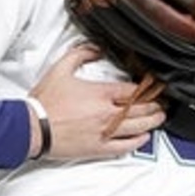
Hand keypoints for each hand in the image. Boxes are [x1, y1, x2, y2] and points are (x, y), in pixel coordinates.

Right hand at [29, 42, 164, 161]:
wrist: (32, 127)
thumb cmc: (44, 102)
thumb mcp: (60, 69)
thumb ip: (80, 54)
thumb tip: (96, 47)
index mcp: (100, 93)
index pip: (134, 91)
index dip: (148, 88)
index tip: (155, 86)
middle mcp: (106, 113)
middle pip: (141, 109)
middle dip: (155, 105)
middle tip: (162, 102)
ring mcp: (104, 132)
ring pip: (138, 127)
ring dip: (152, 122)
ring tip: (159, 117)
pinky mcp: (98, 148)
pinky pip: (125, 147)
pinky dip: (138, 142)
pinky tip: (144, 137)